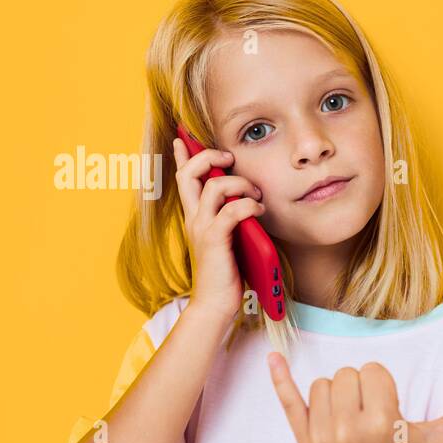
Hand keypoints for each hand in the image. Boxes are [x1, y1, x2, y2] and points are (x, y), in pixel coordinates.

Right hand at [171, 136, 264, 326]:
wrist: (216, 305)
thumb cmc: (226, 273)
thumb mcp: (229, 238)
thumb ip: (232, 218)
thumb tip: (249, 201)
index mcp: (195, 216)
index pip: (183, 178)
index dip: (183, 155)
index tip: (183, 137)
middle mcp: (194, 218)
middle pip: (189, 173)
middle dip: (207, 156)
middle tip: (228, 158)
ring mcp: (202, 228)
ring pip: (213, 185)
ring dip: (239, 183)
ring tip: (255, 194)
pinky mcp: (215, 240)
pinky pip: (230, 210)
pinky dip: (248, 205)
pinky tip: (259, 211)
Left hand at [267, 355, 442, 442]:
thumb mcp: (441, 440)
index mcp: (383, 422)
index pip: (373, 371)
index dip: (383, 386)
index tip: (388, 410)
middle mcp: (350, 428)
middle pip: (347, 373)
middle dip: (360, 389)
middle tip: (370, 416)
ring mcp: (322, 435)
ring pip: (323, 384)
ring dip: (337, 395)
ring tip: (351, 420)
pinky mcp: (304, 441)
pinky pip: (289, 401)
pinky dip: (280, 379)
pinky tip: (273, 357)